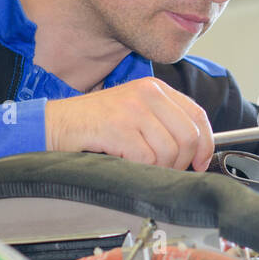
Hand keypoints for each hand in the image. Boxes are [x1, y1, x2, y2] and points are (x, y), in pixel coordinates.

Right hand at [45, 78, 214, 170]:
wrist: (53, 124)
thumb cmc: (93, 125)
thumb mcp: (134, 113)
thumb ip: (164, 123)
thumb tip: (195, 150)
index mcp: (155, 88)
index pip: (198, 116)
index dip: (205, 144)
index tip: (200, 162)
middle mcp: (147, 94)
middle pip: (189, 137)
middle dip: (181, 162)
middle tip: (166, 170)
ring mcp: (132, 109)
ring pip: (169, 151)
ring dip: (159, 169)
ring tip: (141, 167)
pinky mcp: (118, 127)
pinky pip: (146, 160)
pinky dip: (140, 171)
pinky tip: (126, 165)